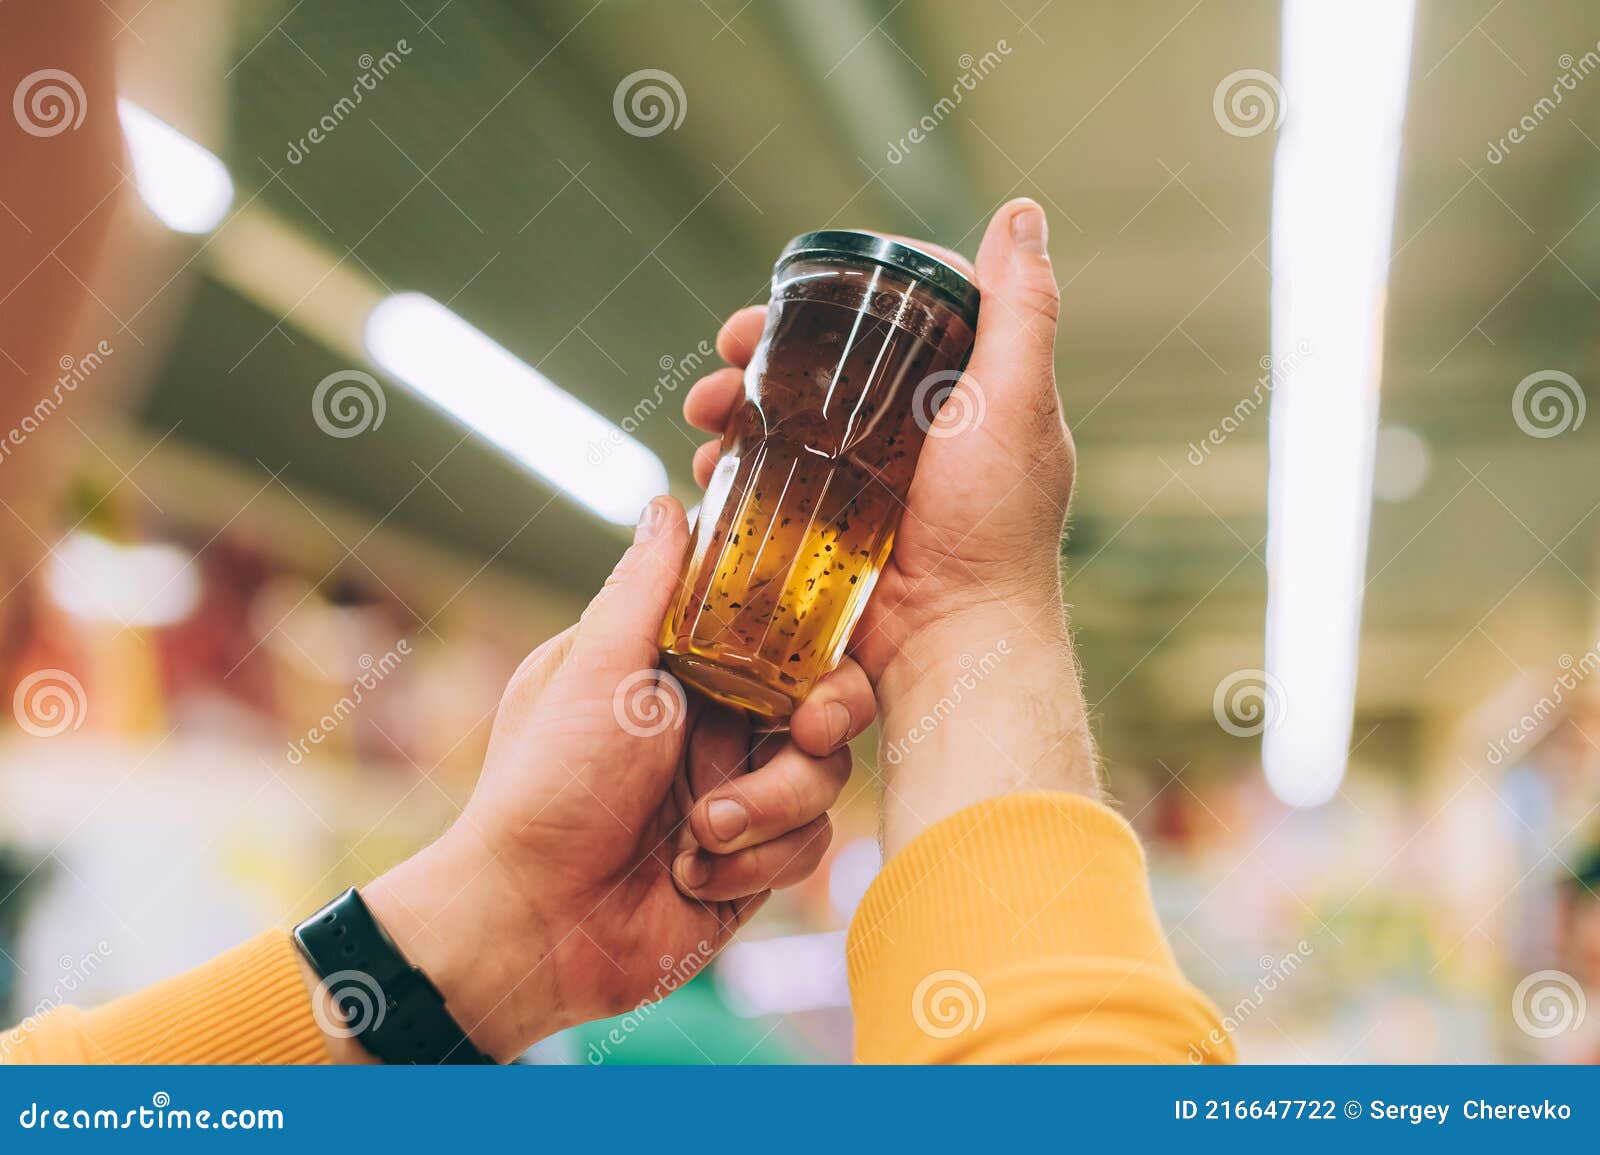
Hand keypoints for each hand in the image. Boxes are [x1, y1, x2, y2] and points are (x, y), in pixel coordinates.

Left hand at [347, 496, 874, 1059]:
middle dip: (818, 728)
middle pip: (824, 707)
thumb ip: (646, 591)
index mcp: (683, 673)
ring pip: (824, 781)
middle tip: (802, 736)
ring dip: (768, 809)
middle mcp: (719, 729)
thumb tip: (666, 504)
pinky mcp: (753, 865)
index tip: (817, 669)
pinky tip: (690, 873)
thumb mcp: (595, 671)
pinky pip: (806, 848)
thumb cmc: (545, 787)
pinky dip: (754, 864)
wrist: (530, 923)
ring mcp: (739, 798)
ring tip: (699, 832)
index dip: (818, 648)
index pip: (782, 637)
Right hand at [682, 200, 1096, 850]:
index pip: (894, 317)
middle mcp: (914, 434)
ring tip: (704, 416)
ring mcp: (867, 483)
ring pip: (788, 423)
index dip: (838, 294)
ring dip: (736, 407)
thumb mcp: (1015, 405)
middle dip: (763, 354)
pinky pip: (772, 485)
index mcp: (961, 396)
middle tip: (724, 358)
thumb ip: (1020, 312)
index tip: (791, 291)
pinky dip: (735, 469)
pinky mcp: (830, 529)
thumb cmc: (995, 531)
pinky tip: (712, 470)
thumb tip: (1021, 213)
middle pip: (826, 366)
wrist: (953, 646)